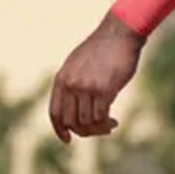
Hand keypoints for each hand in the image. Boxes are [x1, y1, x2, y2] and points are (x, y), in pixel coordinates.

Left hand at [48, 16, 143, 141]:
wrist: (119, 34)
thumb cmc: (102, 50)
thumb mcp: (77, 64)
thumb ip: (72, 83)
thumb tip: (74, 109)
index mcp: (61, 78)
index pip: (55, 113)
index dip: (59, 130)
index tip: (68, 139)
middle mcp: (71, 84)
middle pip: (71, 122)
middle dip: (84, 131)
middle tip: (99, 129)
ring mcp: (86, 87)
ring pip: (87, 122)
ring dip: (99, 129)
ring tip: (110, 124)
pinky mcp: (104, 89)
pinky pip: (101, 117)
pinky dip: (107, 123)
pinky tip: (115, 121)